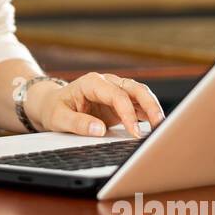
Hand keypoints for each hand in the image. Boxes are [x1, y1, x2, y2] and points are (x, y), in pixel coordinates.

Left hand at [25, 72, 165, 138]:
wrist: (52, 105)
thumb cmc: (54, 109)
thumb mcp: (58, 118)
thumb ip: (77, 123)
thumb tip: (99, 130)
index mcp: (93, 83)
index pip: (117, 95)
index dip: (128, 113)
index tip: (134, 132)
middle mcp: (108, 84)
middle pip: (135, 89)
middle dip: (150, 105)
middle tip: (159, 125)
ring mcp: (116, 92)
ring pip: (141, 96)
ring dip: (153, 110)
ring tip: (162, 127)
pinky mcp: (120, 104)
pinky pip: (138, 107)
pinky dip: (148, 115)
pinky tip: (155, 127)